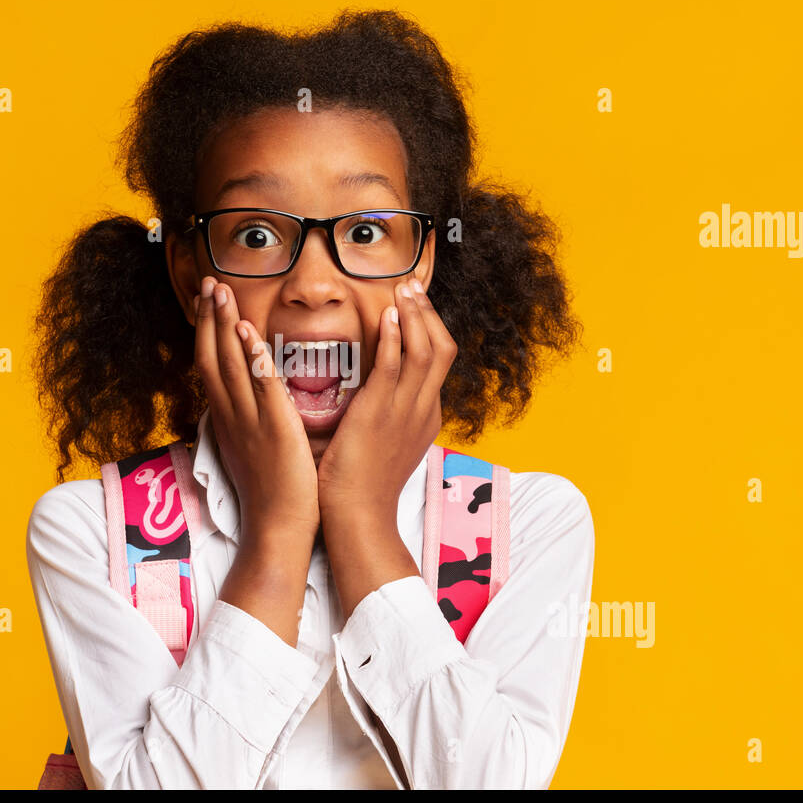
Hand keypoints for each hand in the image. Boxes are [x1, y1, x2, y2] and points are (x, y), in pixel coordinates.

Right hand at [193, 276, 319, 542]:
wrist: (277, 529)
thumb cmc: (272, 493)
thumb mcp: (252, 449)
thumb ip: (250, 418)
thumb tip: (249, 394)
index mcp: (228, 420)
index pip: (210, 365)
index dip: (207, 330)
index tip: (207, 299)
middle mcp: (232, 416)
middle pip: (212, 357)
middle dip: (209, 317)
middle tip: (208, 281)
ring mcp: (250, 422)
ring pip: (229, 365)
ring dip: (223, 326)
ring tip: (221, 292)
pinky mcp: (274, 430)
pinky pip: (259, 388)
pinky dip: (251, 358)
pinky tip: (248, 332)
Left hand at [317, 278, 457, 527]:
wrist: (359, 516)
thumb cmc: (363, 484)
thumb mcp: (387, 443)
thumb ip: (388, 414)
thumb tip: (376, 393)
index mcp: (426, 415)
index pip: (439, 361)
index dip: (429, 327)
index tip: (413, 305)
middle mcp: (423, 409)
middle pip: (442, 348)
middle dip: (429, 313)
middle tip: (413, 286)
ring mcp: (406, 410)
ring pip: (425, 350)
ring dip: (416, 316)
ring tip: (404, 290)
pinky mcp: (381, 413)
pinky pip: (395, 365)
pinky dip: (395, 337)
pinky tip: (388, 316)